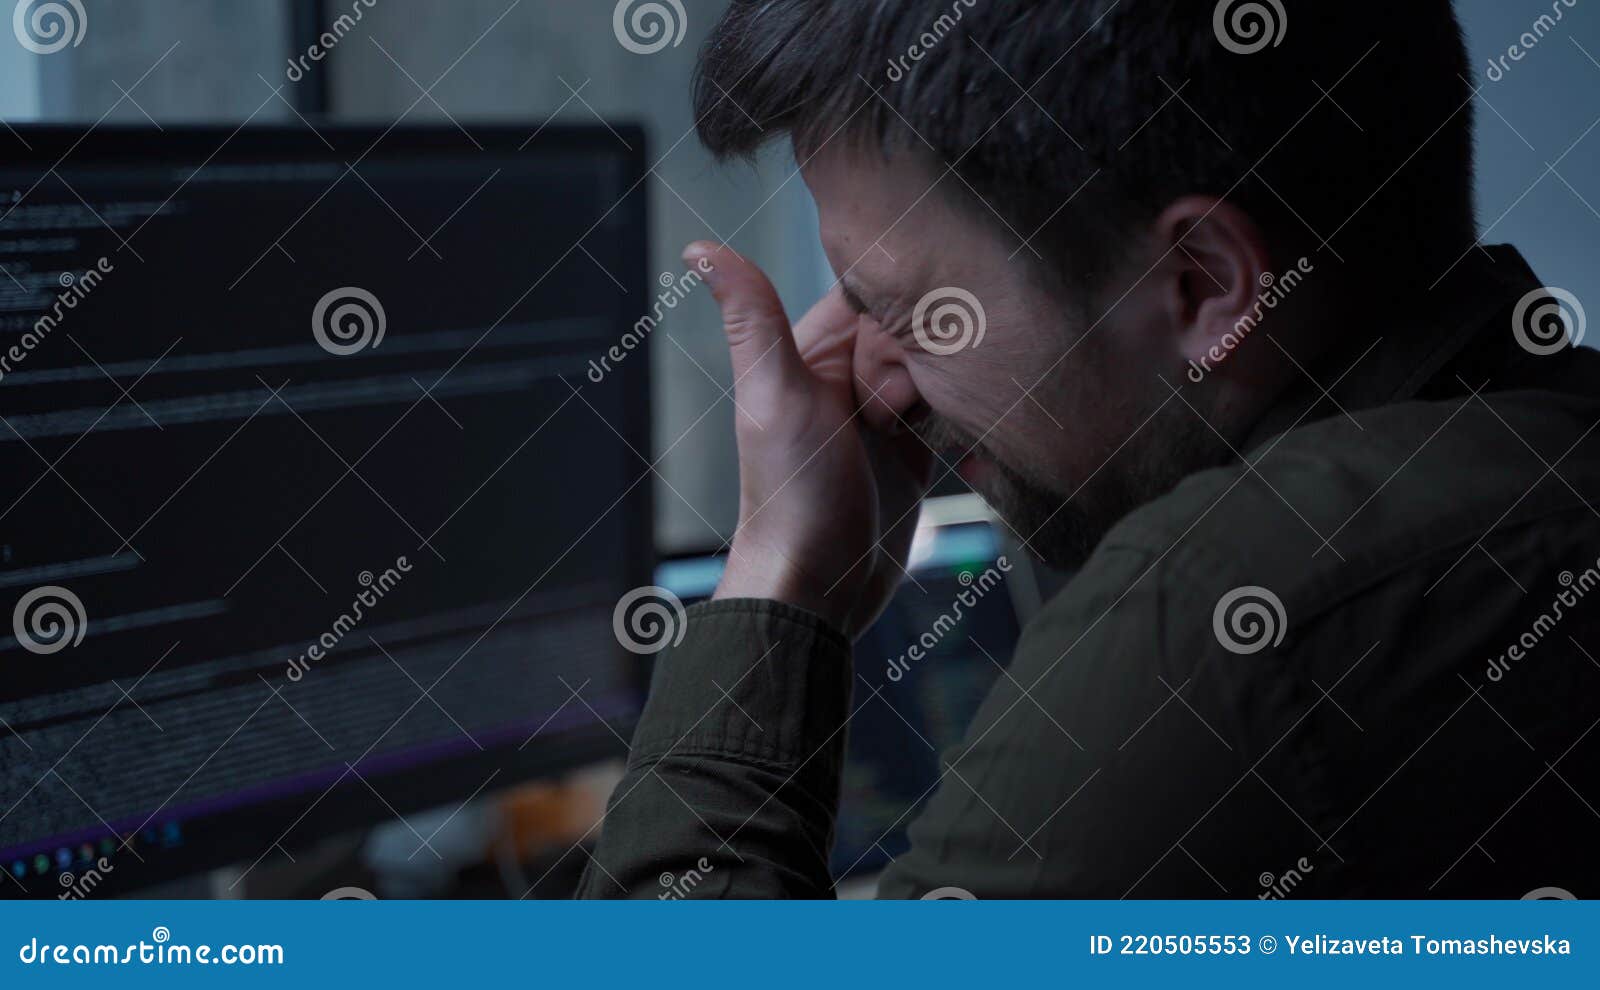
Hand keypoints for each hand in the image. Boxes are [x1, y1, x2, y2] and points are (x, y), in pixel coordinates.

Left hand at [687, 242, 931, 638]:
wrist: (821, 585)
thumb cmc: (788, 495)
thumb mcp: (774, 395)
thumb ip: (754, 320)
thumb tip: (700, 250)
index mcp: (817, 349)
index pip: (876, 294)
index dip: (896, 316)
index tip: (896, 354)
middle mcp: (856, 373)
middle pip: (920, 329)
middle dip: (926, 366)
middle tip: (894, 420)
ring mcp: (891, 410)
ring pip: (945, 366)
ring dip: (953, 392)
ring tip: (924, 436)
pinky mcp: (920, 447)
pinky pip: (958, 409)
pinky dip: (968, 420)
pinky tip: (966, 445)